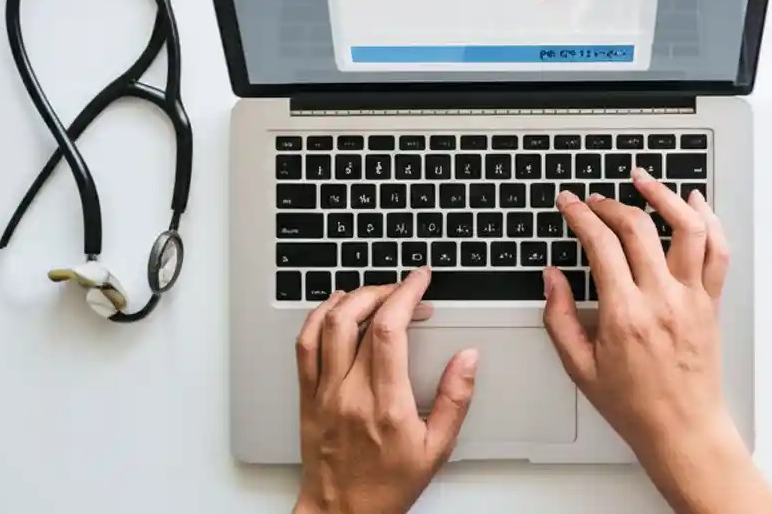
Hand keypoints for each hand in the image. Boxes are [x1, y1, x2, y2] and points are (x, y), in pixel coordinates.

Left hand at [294, 268, 478, 513]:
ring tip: (375, 294)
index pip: (389, 330)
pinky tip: (336, 308)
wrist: (343, 513)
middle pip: (357, 318)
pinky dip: (318, 317)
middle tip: (404, 289)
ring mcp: (323, 392)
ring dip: (352, 297)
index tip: (420, 280)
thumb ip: (455, 399)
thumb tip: (467, 358)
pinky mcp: (307, 396)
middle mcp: (350, 393)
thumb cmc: (388, 485)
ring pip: (327, 325)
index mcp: (386, 405)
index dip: (405, 294)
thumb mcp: (437, 448)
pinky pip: (304, 345)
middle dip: (384, 290)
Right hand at [543, 169, 771, 513]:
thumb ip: (560, 318)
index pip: (600, 244)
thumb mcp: (580, 367)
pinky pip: (718, 251)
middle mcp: (661, 299)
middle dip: (609, 203)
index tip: (569, 203)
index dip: (580, 214)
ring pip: (687, 228)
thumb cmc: (634, 405)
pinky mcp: (711, 302)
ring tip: (643, 180)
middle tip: (593, 199)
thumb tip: (551, 277)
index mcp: (624, 315)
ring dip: (664, 195)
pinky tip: (694, 203)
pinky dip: (709, 220)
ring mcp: (691, 298)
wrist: (683, 430)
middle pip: (637, 227)